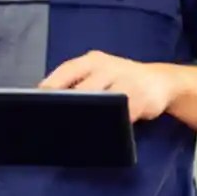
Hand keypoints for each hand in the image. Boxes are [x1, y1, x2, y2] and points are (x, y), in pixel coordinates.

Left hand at [39, 50, 180, 122]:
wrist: (160, 81)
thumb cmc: (120, 79)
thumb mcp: (98, 74)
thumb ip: (76, 83)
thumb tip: (44, 101)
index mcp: (92, 60)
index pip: (66, 71)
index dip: (50, 87)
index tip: (36, 104)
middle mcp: (107, 67)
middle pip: (82, 89)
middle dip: (67, 107)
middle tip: (52, 121)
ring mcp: (126, 81)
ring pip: (102, 101)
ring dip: (88, 117)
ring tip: (72, 131)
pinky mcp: (141, 98)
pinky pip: (122, 114)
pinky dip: (111, 125)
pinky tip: (100, 135)